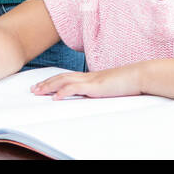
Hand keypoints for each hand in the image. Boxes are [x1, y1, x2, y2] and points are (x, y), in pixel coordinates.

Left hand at [30, 64, 144, 99]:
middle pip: (61, 77)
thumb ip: (102, 90)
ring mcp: (90, 80)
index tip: (43, 85)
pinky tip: (55, 97)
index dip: (53, 81)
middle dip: (46, 83)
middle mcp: (87, 76)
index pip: (67, 77)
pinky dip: (63, 92)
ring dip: (49, 86)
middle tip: (33, 89)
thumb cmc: (129, 82)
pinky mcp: (95, 86)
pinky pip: (75, 88)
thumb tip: (97, 95)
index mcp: (91, 77)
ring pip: (64, 81)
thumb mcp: (111, 87)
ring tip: (38, 92)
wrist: (139, 76)